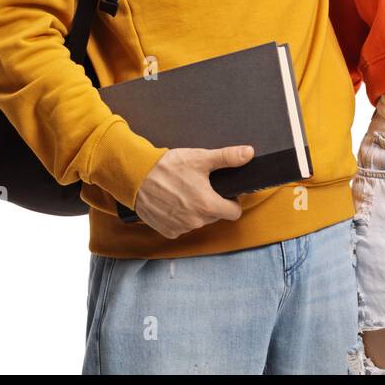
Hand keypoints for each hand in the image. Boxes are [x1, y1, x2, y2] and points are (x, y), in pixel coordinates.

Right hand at [133, 145, 253, 237]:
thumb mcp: (201, 158)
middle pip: (215, 215)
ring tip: (183, 192)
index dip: (231, 201)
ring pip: (198, 221)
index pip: (234, 212)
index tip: (222, 192)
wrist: (136, 176)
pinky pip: (182, 227)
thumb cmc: (167, 167)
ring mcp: (181, 228)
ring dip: (195, 210)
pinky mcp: (167, 231)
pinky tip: (172, 202)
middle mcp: (196, 221)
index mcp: (208, 206)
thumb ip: (228, 157)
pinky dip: (179, 217)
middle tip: (198, 186)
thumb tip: (248, 153)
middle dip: (211, 203)